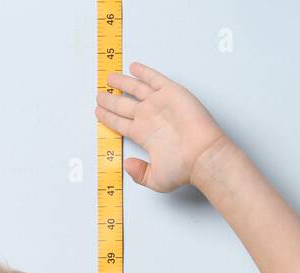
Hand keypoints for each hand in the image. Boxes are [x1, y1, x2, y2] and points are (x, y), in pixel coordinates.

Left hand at [95, 62, 228, 193]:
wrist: (202, 155)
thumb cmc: (183, 168)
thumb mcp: (155, 179)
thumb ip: (138, 173)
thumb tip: (126, 165)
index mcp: (142, 134)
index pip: (119, 122)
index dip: (107, 117)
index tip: (98, 111)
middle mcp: (148, 117)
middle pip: (122, 105)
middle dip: (109, 100)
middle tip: (99, 94)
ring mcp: (158, 104)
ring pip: (134, 88)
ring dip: (121, 82)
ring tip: (109, 77)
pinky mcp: (170, 93)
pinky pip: (154, 79)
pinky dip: (143, 72)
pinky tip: (133, 67)